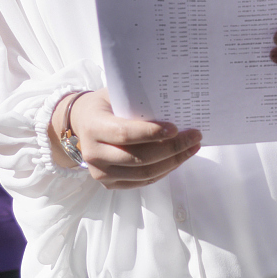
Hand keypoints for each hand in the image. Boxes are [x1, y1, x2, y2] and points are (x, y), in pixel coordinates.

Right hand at [64, 91, 200, 189]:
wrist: (83, 123)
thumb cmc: (105, 105)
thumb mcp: (115, 94)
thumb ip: (136, 100)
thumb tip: (173, 104)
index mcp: (93, 127)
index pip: (124, 134)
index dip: (151, 133)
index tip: (176, 128)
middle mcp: (94, 154)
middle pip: (139, 158)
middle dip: (172, 149)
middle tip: (194, 137)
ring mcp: (101, 172)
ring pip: (144, 174)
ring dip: (173, 162)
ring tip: (192, 147)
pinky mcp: (110, 183)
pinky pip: (143, 181)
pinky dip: (164, 171)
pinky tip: (177, 158)